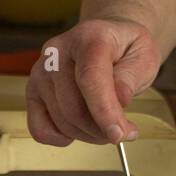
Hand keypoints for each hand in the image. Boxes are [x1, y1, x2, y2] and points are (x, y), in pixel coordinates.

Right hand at [26, 17, 160, 145]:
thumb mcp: (143, 55)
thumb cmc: (125, 48)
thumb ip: (131, 76)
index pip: (90, 77)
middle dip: (101, 129)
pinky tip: (81, 130)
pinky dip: (62, 138)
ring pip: (61, 121)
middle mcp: (57, 52)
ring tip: (107, 126)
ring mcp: (41, 71)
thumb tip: (120, 98)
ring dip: (88, 134)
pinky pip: (40, 128)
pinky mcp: (32, 90)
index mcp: (89, 37)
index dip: (104, 110)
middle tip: (122, 132)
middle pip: (74, 106)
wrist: (107, 37)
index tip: (119, 134)